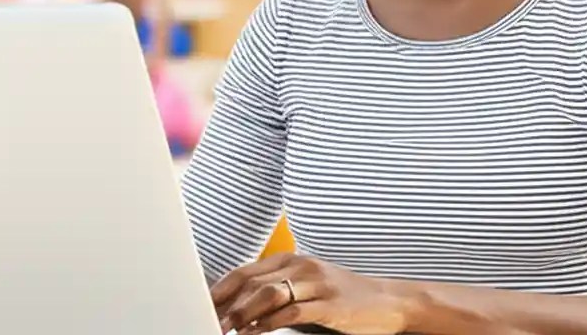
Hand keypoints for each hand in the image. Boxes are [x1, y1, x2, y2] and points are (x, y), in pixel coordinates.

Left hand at [212, 254, 413, 334]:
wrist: (387, 301)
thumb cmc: (340, 297)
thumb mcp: (304, 287)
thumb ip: (274, 292)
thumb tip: (234, 308)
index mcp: (290, 259)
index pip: (244, 271)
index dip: (219, 289)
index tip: (199, 306)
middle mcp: (301, 266)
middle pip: (251, 280)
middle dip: (224, 302)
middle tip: (207, 319)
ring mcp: (317, 284)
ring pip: (268, 293)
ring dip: (243, 312)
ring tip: (227, 328)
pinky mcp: (331, 304)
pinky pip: (293, 312)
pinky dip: (269, 323)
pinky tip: (255, 332)